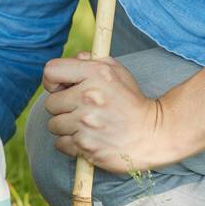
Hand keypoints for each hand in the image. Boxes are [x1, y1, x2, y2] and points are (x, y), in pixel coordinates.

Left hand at [41, 51, 168, 173]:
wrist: (154, 134)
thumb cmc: (133, 102)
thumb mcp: (117, 72)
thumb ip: (91, 60)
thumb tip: (73, 59)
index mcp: (95, 73)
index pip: (51, 71)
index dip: (52, 80)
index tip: (61, 88)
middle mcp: (88, 97)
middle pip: (50, 103)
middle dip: (62, 107)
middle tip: (80, 109)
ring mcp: (86, 123)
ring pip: (54, 125)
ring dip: (66, 126)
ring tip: (86, 125)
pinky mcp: (86, 146)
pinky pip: (60, 144)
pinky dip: (71, 143)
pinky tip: (87, 138)